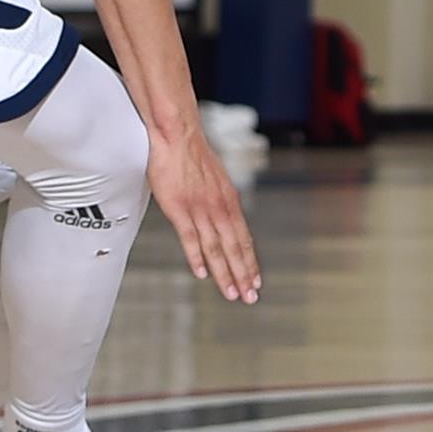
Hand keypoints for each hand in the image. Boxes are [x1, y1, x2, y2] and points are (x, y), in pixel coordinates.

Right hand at [147, 126, 259, 303]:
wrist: (177, 134)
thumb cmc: (192, 154)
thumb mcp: (215, 179)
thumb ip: (219, 200)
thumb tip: (223, 216)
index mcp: (229, 201)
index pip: (243, 238)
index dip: (250, 262)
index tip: (255, 281)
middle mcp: (219, 207)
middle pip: (234, 248)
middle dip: (243, 275)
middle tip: (250, 297)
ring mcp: (200, 209)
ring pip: (216, 248)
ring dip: (225, 273)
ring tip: (231, 293)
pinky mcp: (179, 208)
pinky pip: (191, 238)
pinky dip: (197, 258)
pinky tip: (203, 273)